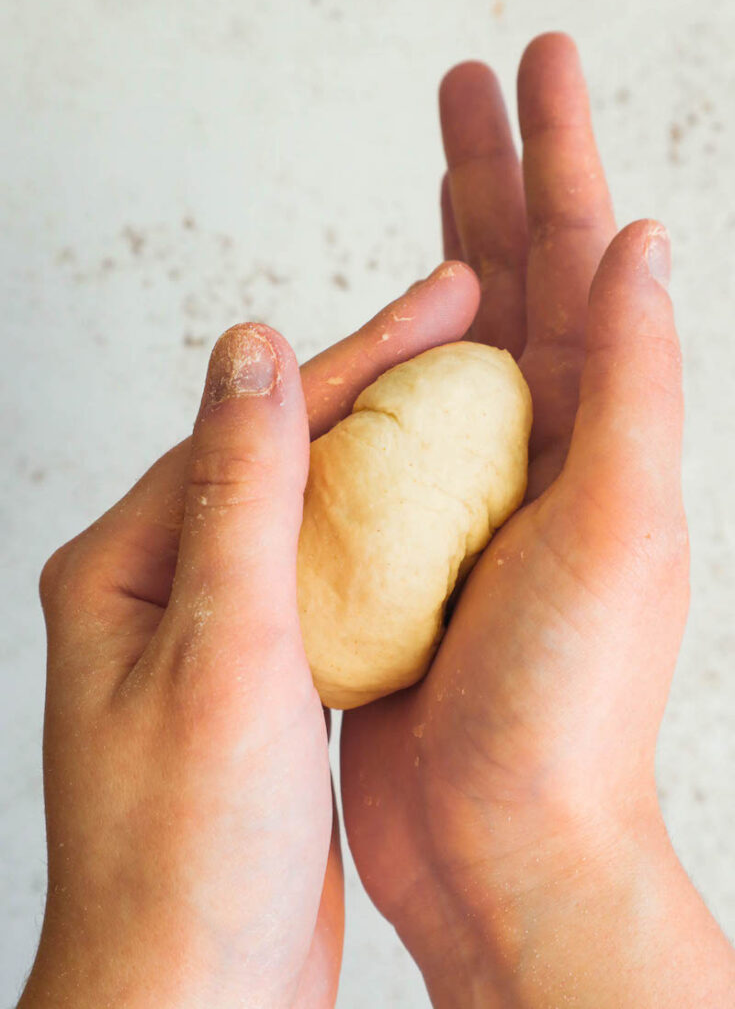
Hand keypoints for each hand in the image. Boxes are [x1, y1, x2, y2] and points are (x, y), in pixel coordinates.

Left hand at [19, 263, 479, 1008]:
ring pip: (307, 513)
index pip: (255, 428)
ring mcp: (206, 631)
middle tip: (460, 322)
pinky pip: (320, 578)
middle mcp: (157, 585)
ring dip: (382, 457)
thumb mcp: (221, 653)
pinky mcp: (253, 679)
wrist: (190, 995)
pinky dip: (378, 539)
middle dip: (375, 389)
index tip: (443, 302)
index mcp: (125, 565)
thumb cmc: (185, 854)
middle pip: (281, 457)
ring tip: (454, 398)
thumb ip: (241, 495)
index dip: (356, 358)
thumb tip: (252, 352)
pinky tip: (425, 516)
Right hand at [341, 34, 734, 1005]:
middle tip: (466, 83)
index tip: (534, 61)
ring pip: (446, 335)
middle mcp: (537, 443)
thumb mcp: (621, 524)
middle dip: (494, 173)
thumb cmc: (567, 703)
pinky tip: (356, 320)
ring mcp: (466, 483)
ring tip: (424, 170)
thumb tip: (641, 238)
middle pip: (511, 276)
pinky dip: (370, 360)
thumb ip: (630, 382)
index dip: (558, 150)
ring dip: (436, 246)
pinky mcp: (401, 531)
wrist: (500, 840)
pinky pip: (379, 423)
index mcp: (593, 429)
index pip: (578, 258)